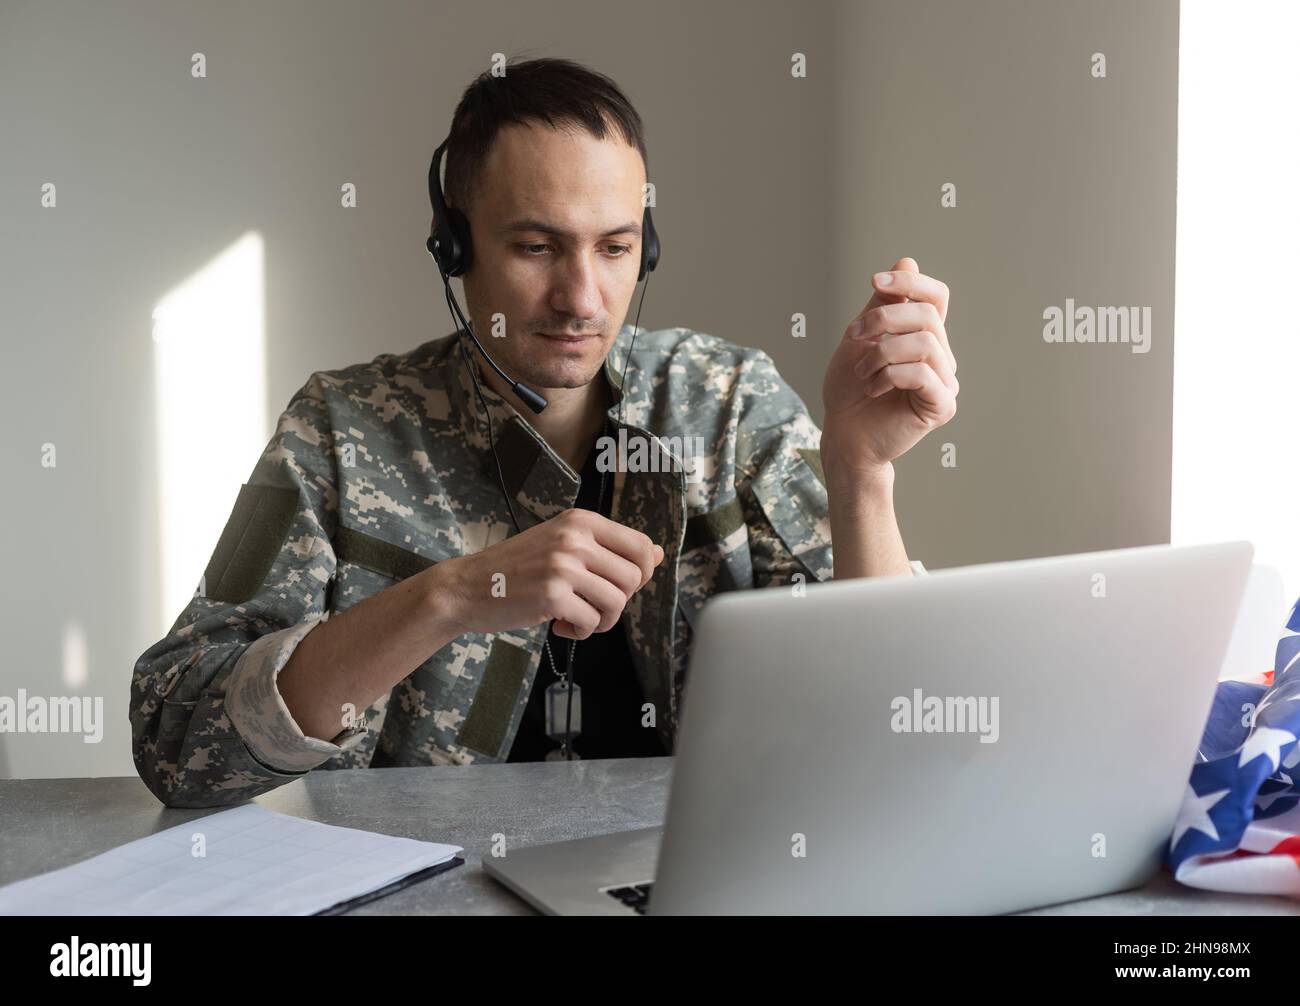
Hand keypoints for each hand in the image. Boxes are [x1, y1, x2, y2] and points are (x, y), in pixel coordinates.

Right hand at [433, 509, 663, 639]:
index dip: (641, 573)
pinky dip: (581, 631)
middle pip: (633, 578)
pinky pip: (592, 622)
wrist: (468, 586)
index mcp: (581, 521)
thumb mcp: (564, 545)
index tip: (619, 586)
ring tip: (575, 616)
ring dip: (601, 620)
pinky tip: (559, 624)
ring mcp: (563, 566)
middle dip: (619, 601)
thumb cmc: (517, 568)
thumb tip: (657, 553)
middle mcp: (575, 538)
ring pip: (616, 603)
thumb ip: (609, 549)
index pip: (641, 545)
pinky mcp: (552, 595)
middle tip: (592, 605)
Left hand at [821, 257, 958, 482]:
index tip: (876, 280)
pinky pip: (922, 374)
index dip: (911, 281)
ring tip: (861, 372)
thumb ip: (883, 303)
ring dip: (881, 353)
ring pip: (925, 343)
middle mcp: (941, 358)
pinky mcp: (942, 406)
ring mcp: (945, 383)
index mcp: (926, 338)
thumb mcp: (861, 337)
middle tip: (853, 336)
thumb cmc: (850, 390)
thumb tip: (907, 260)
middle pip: (927, 316)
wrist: (843, 435)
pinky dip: (889, 375)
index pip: (936, 297)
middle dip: (883, 319)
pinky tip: (872, 388)